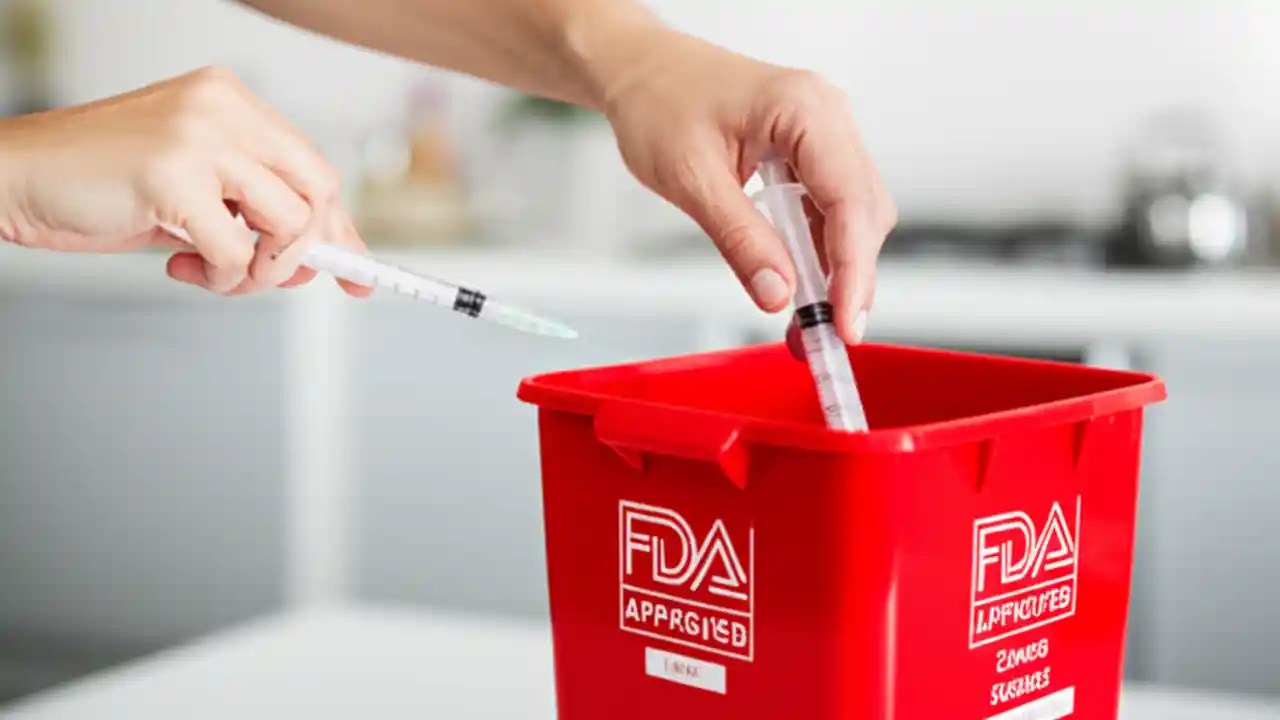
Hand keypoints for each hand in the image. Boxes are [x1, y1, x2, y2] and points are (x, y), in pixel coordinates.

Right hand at [0, 66, 369, 296]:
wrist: (15, 178)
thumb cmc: (98, 184)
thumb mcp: (195, 190)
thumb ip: (253, 211)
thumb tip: (322, 258)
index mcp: (230, 100)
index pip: (314, 166)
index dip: (339, 226)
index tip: (356, 270)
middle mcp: (223, 107)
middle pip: (319, 190)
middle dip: (305, 250)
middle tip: (268, 275)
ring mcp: (200, 137)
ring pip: (290, 222)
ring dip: (258, 269)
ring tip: (211, 268)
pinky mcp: (175, 174)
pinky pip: (238, 250)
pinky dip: (219, 276)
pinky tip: (179, 263)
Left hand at [601, 32, 894, 343]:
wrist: (641, 71)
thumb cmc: (658, 102)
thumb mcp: (691, 179)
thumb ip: (740, 239)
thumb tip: (778, 293)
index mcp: (804, 108)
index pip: (850, 200)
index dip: (853, 270)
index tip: (844, 323)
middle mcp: (826, 115)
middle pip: (863, 211)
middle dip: (848, 278)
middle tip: (823, 335)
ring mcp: (823, 132)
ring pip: (853, 215)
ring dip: (834, 270)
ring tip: (806, 321)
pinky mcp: (811, 151)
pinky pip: (829, 208)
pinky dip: (817, 250)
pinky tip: (799, 284)